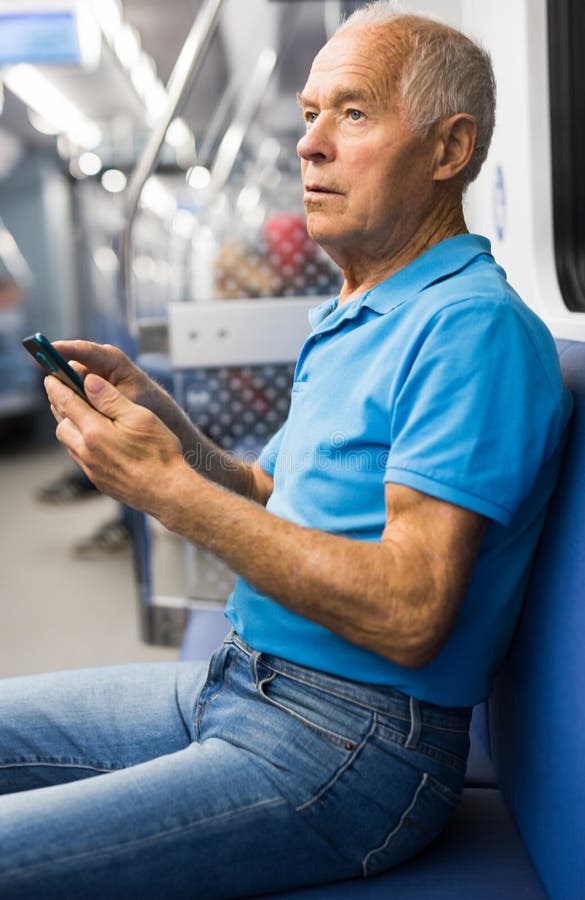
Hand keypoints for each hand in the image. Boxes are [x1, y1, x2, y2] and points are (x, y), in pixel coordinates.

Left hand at [44, 372, 183, 516]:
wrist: (167, 492)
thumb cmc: (158, 453)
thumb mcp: (139, 416)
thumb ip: (110, 398)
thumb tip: (89, 381)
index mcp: (95, 431)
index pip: (67, 403)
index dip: (57, 388)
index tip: (50, 378)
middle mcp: (87, 451)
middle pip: (62, 425)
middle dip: (61, 408)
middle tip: (66, 395)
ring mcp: (92, 469)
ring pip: (70, 443)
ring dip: (71, 428)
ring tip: (82, 417)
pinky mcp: (99, 481)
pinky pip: (81, 459)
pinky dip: (82, 445)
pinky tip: (97, 442)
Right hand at [53, 340, 154, 407]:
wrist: (152, 411)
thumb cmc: (143, 402)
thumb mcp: (127, 399)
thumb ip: (105, 394)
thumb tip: (80, 389)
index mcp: (112, 360)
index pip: (86, 350)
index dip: (67, 348)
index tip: (50, 347)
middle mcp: (97, 363)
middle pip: (69, 367)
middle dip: (61, 379)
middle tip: (55, 391)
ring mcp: (89, 374)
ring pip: (66, 382)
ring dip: (66, 394)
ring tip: (73, 409)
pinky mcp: (83, 386)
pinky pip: (68, 392)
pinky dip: (69, 402)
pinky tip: (74, 414)